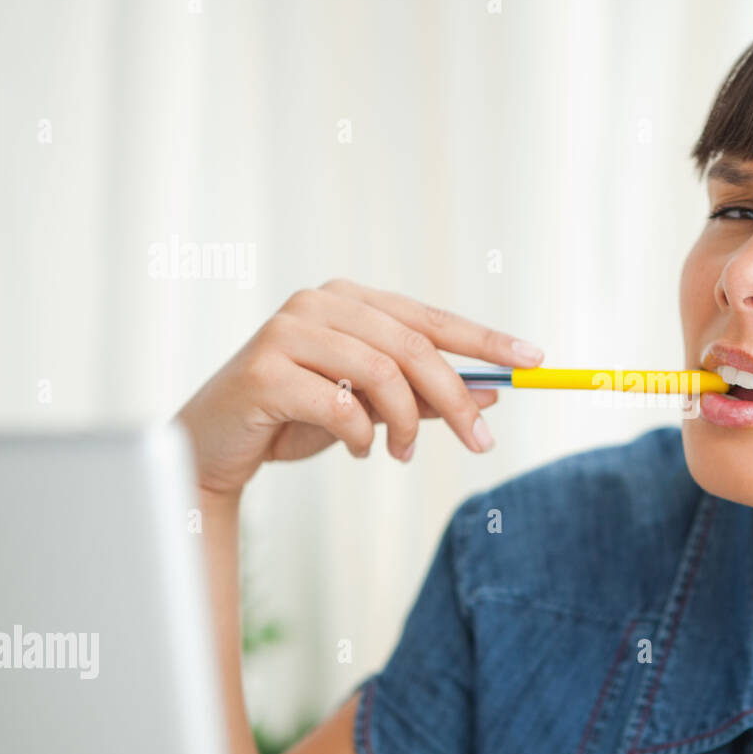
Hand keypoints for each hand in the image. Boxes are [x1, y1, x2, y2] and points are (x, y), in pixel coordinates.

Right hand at [176, 278, 544, 495]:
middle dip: (457, 398)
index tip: (535, 362)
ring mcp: (288, 331)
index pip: (431, 317)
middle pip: (413, 346)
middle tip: (482, 442)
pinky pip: (340, 405)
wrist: (217, 446)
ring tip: (400, 453)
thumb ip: (425, 396)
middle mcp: (319, 303)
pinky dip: (362, 435)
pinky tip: (361, 450)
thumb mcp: (371, 406)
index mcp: (350, 300)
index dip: (486, 340)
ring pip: (381, 373)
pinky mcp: (264, 370)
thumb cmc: (296, 417)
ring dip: (405, 424)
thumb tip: (493, 395)